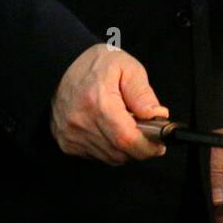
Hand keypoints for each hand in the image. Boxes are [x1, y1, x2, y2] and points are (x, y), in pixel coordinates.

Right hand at [49, 43, 168, 164]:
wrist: (63, 64)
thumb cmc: (97, 64)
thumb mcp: (127, 68)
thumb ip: (143, 94)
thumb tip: (157, 116)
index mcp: (98, 102)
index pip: (126, 139)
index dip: (147, 147)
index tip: (158, 145)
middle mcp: (81, 122)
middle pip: (120, 153)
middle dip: (138, 147)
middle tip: (144, 129)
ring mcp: (71, 134)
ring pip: (110, 158)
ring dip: (124, 148)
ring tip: (124, 124)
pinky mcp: (66, 142)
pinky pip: (97, 156)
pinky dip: (109, 147)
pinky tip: (108, 129)